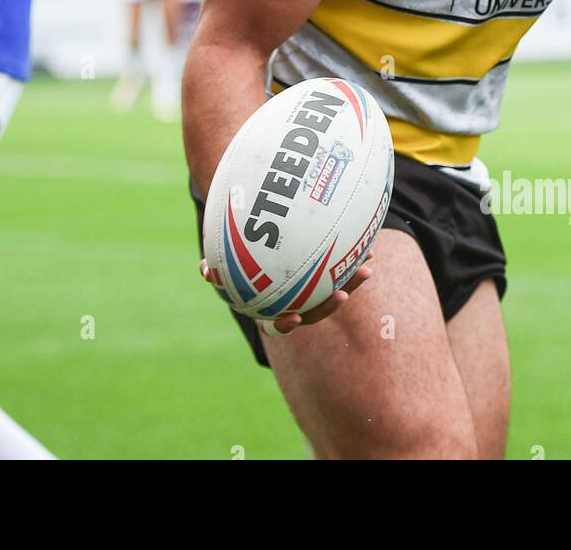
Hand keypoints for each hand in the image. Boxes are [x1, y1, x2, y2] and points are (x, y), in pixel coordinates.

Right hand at [199, 251, 373, 334]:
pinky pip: (340, 268)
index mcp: (272, 309)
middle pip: (315, 310)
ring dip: (351, 281)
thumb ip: (213, 271)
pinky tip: (369, 245)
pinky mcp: (323, 273)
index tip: (292, 320)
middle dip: (330, 304)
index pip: (279, 323)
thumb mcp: (222, 269)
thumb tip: (202, 270)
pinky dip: (352, 259)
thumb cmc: (236, 265)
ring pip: (333, 290)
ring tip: (367, 266)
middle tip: (342, 294)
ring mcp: (311, 291)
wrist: (253, 252)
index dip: (286, 324)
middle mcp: (294, 305)